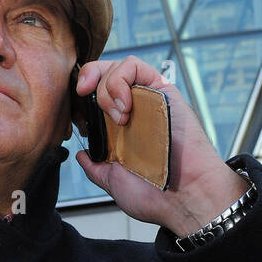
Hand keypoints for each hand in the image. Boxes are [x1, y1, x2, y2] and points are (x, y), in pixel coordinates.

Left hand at [72, 55, 249, 233]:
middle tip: (84, 96)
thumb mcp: (114, 183)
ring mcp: (146, 98)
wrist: (184, 196)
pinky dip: (120, 79)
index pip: (95, 97)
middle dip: (87, 78)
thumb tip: (81, 155)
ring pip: (117, 66)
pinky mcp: (162, 89)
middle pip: (103, 73)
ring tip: (119, 117)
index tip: (77, 115)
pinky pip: (135, 65)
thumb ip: (95, 168)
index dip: (82, 97)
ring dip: (107, 87)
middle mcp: (133, 110)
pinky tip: (125, 107)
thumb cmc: (156, 196)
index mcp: (119, 130)